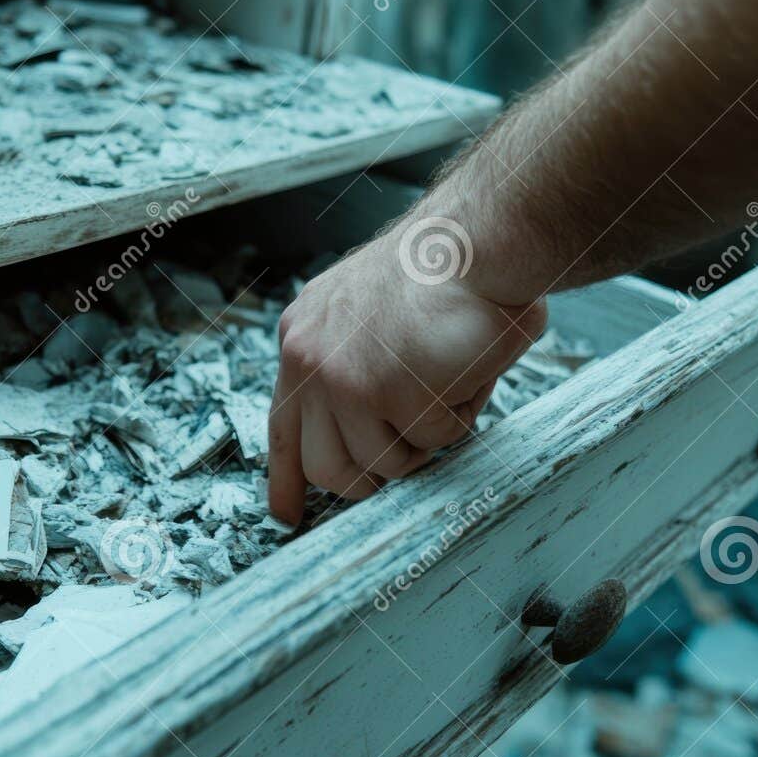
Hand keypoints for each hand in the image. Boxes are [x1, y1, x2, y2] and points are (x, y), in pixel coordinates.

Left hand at [268, 224, 546, 524]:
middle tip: (415, 447)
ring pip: (386, 463)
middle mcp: (309, 361)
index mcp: (302, 338)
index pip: (282, 426)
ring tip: (448, 379)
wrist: (474, 240)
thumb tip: (364, 439)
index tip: (287, 516)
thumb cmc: (444, 274)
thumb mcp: (367, 318)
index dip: (287, 479)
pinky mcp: (387, 393)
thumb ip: (352, 369)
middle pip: (327, 467)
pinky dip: (462, 413)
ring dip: (429, 436)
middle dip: (375, 475)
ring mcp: (344, 381)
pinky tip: (464, 367)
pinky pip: (435, 440)